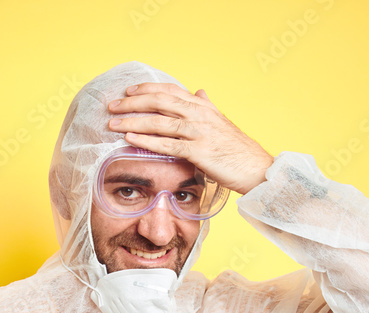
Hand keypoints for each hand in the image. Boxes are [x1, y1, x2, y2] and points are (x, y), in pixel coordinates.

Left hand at [107, 82, 274, 194]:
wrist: (256, 168)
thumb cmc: (237, 149)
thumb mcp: (221, 122)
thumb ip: (207, 106)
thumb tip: (199, 90)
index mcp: (203, 106)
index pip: (170, 90)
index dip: (146, 89)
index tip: (128, 91)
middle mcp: (200, 114)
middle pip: (159, 101)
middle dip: (132, 102)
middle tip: (112, 106)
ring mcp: (200, 132)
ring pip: (159, 121)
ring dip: (133, 120)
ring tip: (113, 123)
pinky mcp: (199, 151)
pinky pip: (167, 144)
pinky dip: (146, 140)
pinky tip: (129, 138)